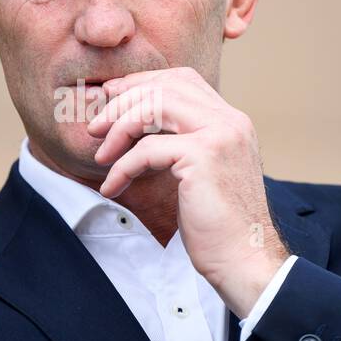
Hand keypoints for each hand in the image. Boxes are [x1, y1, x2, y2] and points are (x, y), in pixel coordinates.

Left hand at [87, 67, 288, 317]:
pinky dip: (122, 167)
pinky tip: (112, 187)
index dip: (142, 82)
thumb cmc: (219, 226)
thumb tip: (140, 126)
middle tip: (95, 127)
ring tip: (101, 156)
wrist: (245, 260)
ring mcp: (220, 136)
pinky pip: (146, 149)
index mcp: (232, 122)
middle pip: (165, 86)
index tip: (112, 96)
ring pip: (154, 106)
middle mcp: (230, 121)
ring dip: (118, 128)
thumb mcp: (204, 173)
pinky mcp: (203, 158)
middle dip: (122, 102)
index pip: (183, 80)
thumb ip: (185, 144)